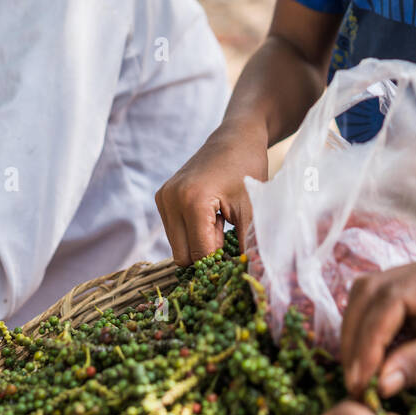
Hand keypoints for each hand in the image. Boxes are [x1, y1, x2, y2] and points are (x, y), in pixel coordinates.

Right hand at [154, 120, 267, 264]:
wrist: (236, 138)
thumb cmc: (248, 171)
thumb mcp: (253, 209)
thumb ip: (248, 245)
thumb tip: (250, 276)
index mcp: (192, 202)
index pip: (199, 255)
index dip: (219, 263)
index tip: (237, 258)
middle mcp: (171, 199)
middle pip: (183, 256)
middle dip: (207, 253)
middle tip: (228, 232)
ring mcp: (163, 197)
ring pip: (177, 246)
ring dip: (199, 242)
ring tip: (219, 219)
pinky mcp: (162, 197)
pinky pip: (174, 232)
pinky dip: (192, 231)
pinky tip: (210, 213)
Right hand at [341, 244, 415, 397]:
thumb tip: (377, 382)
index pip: (392, 297)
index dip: (368, 339)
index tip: (361, 382)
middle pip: (377, 288)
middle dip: (359, 335)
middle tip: (356, 384)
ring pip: (382, 295)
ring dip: (368, 334)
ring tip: (366, 378)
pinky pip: (401, 307)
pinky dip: (387, 335)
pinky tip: (385, 365)